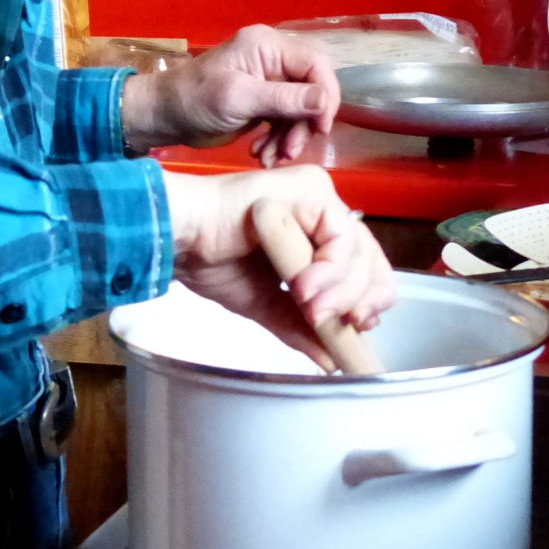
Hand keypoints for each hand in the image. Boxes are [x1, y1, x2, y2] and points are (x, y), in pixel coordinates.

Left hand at [122, 25, 338, 165]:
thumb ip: (283, 99)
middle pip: (310, 90)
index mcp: (268, 46)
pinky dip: (276, 141)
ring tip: (268, 158)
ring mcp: (268, 81)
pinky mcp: (261, 103)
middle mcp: (272, 59)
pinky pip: (283, 121)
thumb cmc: (193, 100)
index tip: (320, 128)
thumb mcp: (239, 99)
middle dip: (302, 124)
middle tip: (287, 151)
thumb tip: (324, 101)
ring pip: (299, 110)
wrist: (162, 117)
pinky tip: (261, 154)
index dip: (325, 96)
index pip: (316, 65)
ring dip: (288, 138)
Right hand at [164, 166, 394, 371]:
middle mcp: (322, 210)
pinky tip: (305, 288)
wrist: (180, 238)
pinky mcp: (310, 190)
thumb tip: (330, 359)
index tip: (355, 327)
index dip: (365, 298)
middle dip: (361, 297)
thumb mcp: (263, 304)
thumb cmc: (210, 260)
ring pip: (358, 249)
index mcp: (314, 232)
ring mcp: (318, 196)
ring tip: (313, 310)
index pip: (361, 266)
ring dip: (341, 289)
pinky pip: (339, 234)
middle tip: (340, 324)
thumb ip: (297, 326)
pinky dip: (330, 268)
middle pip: (369, 257)